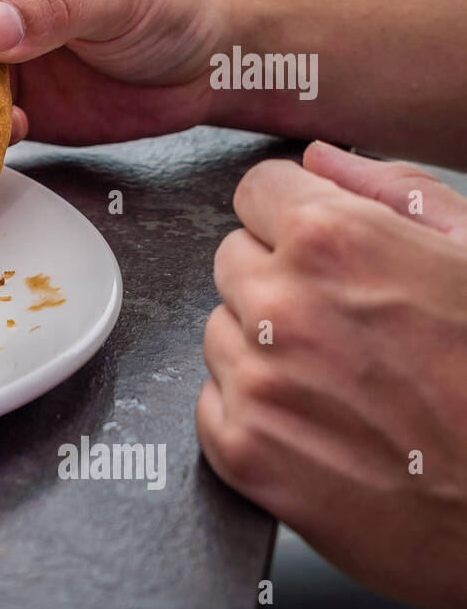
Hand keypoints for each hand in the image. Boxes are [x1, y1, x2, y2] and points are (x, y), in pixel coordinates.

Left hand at [199, 141, 466, 608]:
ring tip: (344, 380)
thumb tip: (320, 159)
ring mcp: (256, 381)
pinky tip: (322, 424)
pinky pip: (213, 400)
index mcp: (335, 242)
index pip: (256, 190)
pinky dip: (255, 411)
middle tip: (348, 323)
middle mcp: (282, 305)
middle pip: (232, 259)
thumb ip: (395, 192)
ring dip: (264, 346)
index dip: (293, 214)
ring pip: (220, 330)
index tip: (317, 242)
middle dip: (278, 278)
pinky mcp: (241, 449)